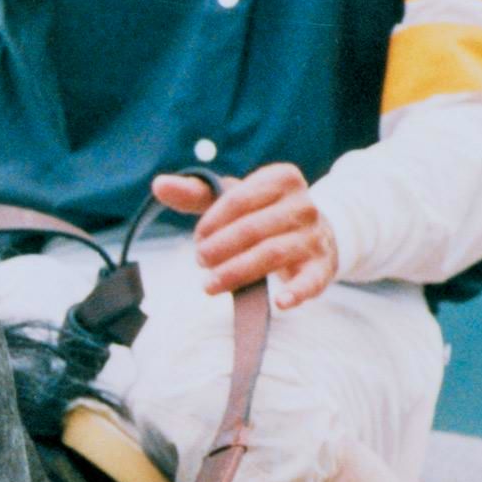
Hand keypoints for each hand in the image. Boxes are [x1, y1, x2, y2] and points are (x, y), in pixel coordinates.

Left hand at [151, 163, 338, 309]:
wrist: (315, 233)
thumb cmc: (263, 213)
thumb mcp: (233, 197)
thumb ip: (196, 192)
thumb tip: (158, 184)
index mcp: (282, 178)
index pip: (239, 199)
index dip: (212, 222)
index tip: (197, 238)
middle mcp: (304, 205)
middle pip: (254, 228)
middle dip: (220, 248)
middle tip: (200, 261)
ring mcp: (315, 236)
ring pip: (273, 254)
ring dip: (237, 271)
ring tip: (210, 285)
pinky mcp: (322, 267)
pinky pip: (311, 281)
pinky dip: (297, 293)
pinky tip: (279, 303)